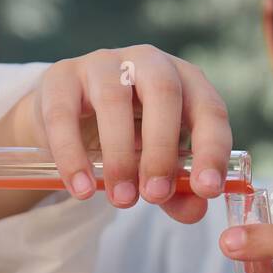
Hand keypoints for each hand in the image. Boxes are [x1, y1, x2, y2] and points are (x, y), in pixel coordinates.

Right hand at [15, 45, 232, 222]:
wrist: (70, 119)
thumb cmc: (128, 138)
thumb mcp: (156, 165)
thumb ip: (178, 190)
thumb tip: (194, 210)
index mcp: (184, 81)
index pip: (209, 109)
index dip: (211, 149)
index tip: (206, 189)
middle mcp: (148, 62)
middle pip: (164, 93)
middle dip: (162, 150)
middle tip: (155, 196)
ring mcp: (103, 64)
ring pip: (113, 100)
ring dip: (120, 156)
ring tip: (121, 199)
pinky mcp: (61, 78)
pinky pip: (64, 114)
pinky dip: (73, 156)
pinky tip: (82, 189)